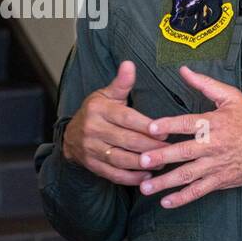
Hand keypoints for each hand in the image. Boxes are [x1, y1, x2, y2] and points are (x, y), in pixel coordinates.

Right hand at [63, 60, 167, 185]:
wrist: (70, 136)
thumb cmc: (96, 112)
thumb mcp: (106, 94)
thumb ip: (122, 83)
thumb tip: (129, 63)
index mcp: (99, 109)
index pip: (126, 118)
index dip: (147, 126)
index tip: (165, 131)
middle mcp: (93, 129)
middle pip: (127, 140)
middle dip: (151, 146)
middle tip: (171, 149)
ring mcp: (91, 149)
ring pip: (121, 159)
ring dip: (144, 164)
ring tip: (163, 163)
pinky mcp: (92, 165)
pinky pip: (114, 174)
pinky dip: (131, 177)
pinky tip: (147, 176)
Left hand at [138, 65, 241, 207]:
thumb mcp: (231, 97)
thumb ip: (205, 84)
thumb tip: (183, 71)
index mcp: (214, 123)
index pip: (188, 124)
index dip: (168, 125)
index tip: (150, 127)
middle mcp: (213, 146)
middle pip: (184, 152)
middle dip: (162, 157)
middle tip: (142, 160)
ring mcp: (216, 166)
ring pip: (188, 175)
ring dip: (165, 182)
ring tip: (146, 187)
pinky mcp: (220, 181)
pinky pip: (199, 191)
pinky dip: (183, 198)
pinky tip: (166, 202)